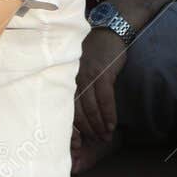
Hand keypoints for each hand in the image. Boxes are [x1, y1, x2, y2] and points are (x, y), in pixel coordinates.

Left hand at [74, 28, 126, 145]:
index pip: (65, 110)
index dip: (71, 128)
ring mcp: (88, 77)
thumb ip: (74, 85)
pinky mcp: (103, 74)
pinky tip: (111, 125)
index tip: (77, 143)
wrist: (109, 32)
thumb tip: (74, 109)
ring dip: (98, 126)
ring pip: (91, 109)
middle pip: (78, 113)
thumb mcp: (78, 68)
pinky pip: (106, 100)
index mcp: (65, 80)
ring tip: (105, 137)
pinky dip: (109, 114)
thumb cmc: (94, 51)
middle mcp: (73, 81)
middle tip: (92, 144)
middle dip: (86, 131)